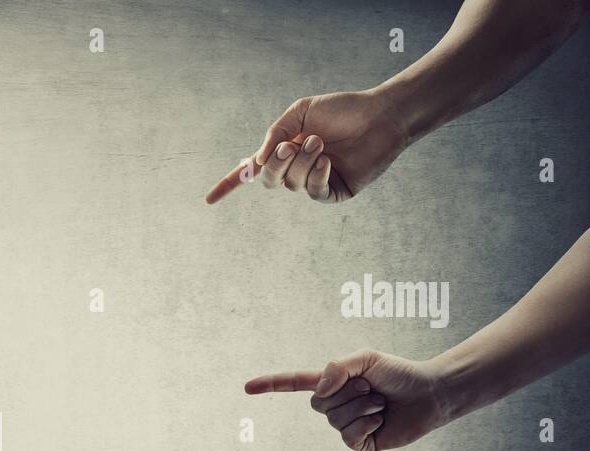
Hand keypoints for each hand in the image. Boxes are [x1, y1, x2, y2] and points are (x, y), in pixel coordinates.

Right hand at [206, 89, 409, 203]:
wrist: (381, 115)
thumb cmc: (342, 110)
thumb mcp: (300, 113)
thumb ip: (274, 134)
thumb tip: (256, 164)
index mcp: (285, 150)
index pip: (253, 172)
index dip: (229, 185)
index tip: (208, 200)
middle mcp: (297, 169)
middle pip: (270, 181)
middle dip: (276, 163)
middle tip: (293, 143)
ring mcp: (315, 182)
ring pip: (291, 184)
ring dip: (301, 161)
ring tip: (321, 142)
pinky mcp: (334, 192)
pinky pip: (313, 192)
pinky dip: (315, 175)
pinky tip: (327, 160)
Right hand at [244, 348, 447, 450]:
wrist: (429, 394)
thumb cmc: (398, 373)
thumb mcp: (366, 358)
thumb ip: (337, 367)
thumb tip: (318, 390)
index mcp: (332, 384)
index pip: (294, 384)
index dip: (271, 385)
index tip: (247, 388)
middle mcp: (335, 405)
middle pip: (318, 404)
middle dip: (348, 392)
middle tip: (372, 388)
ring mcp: (345, 425)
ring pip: (335, 420)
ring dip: (362, 408)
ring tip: (381, 403)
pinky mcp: (359, 442)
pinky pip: (348, 436)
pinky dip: (366, 425)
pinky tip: (381, 420)